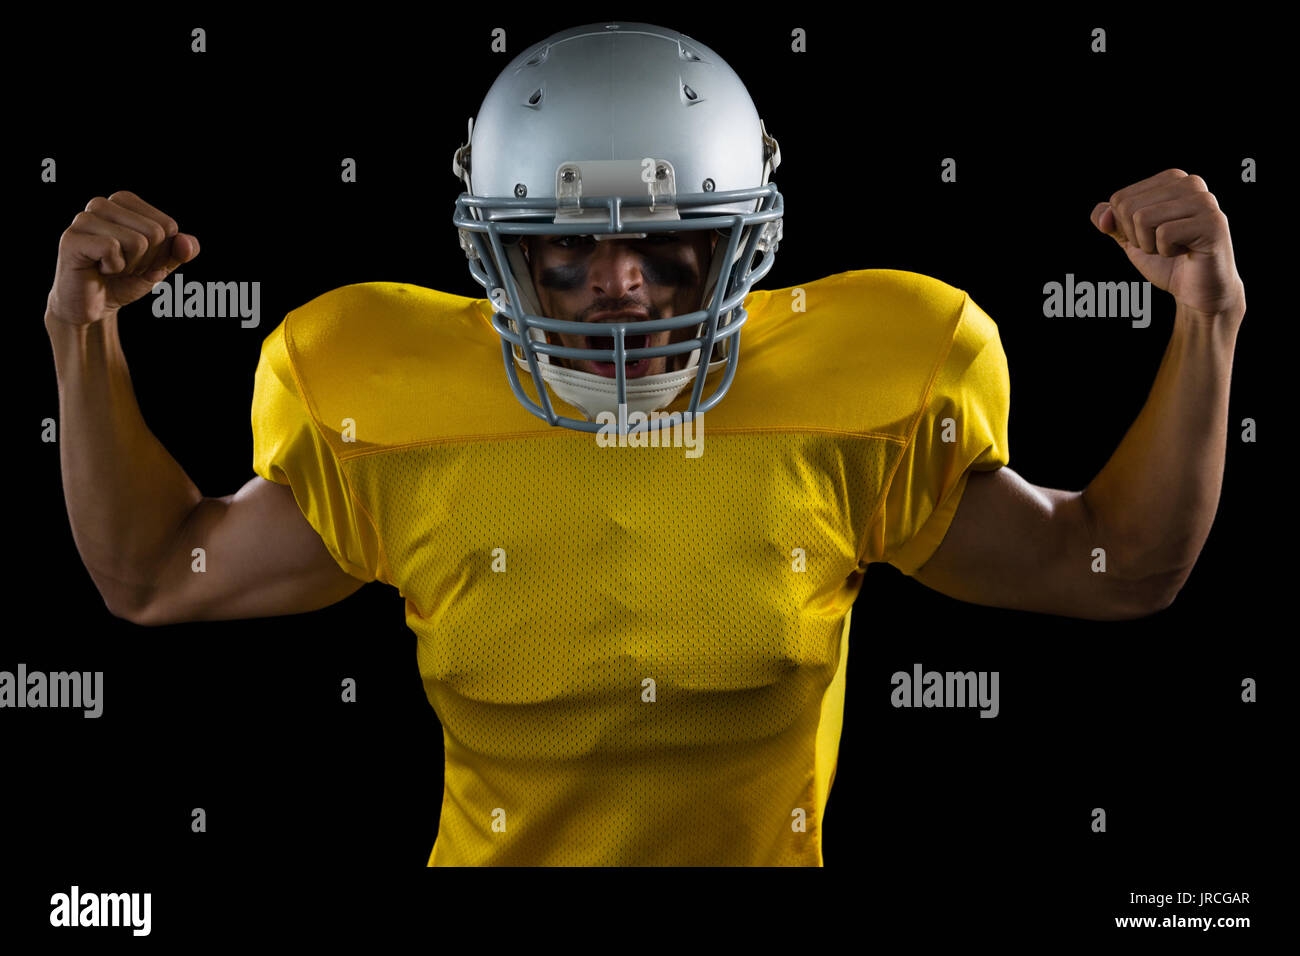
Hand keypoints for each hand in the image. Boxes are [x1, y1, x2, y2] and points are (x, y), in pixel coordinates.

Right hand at [47, 191, 198, 326]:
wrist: (92, 306)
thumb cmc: (124, 280)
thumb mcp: (160, 266)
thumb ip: (179, 252)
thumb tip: (187, 243)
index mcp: (124, 201)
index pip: (168, 226)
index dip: (161, 253)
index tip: (139, 260)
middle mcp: (102, 204)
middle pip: (156, 232)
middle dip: (147, 260)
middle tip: (123, 267)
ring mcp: (84, 219)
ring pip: (137, 242)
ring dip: (130, 265)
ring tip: (110, 267)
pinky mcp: (71, 238)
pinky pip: (112, 249)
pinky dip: (113, 268)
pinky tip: (98, 269)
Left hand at [1090, 169, 1244, 318]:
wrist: (1198, 291)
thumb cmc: (1167, 263)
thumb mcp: (1131, 239)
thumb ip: (1112, 222)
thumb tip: (1102, 214)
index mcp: (1172, 179)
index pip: (1119, 199)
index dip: (1126, 228)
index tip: (1152, 236)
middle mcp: (1191, 183)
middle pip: (1128, 207)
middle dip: (1136, 237)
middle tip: (1162, 246)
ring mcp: (1205, 201)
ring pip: (1142, 218)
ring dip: (1150, 245)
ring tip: (1174, 249)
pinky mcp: (1213, 222)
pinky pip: (1163, 234)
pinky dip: (1166, 251)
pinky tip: (1186, 252)